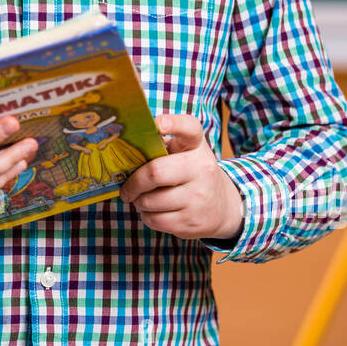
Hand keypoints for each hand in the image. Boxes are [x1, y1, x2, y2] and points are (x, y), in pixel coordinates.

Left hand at [118, 113, 243, 243]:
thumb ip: (161, 145)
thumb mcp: (184, 153)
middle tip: (127, 188)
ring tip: (143, 199)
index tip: (157, 124)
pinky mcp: (192, 222)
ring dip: (139, 201)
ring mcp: (199, 197)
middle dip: (133, 182)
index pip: (189, 128)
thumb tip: (124, 147)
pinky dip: (147, 216)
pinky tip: (154, 210)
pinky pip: (155, 220)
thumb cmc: (191, 173)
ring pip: (150, 201)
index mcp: (196, 146)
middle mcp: (202, 169)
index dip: (172, 124)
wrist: (222, 206)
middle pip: (155, 173)